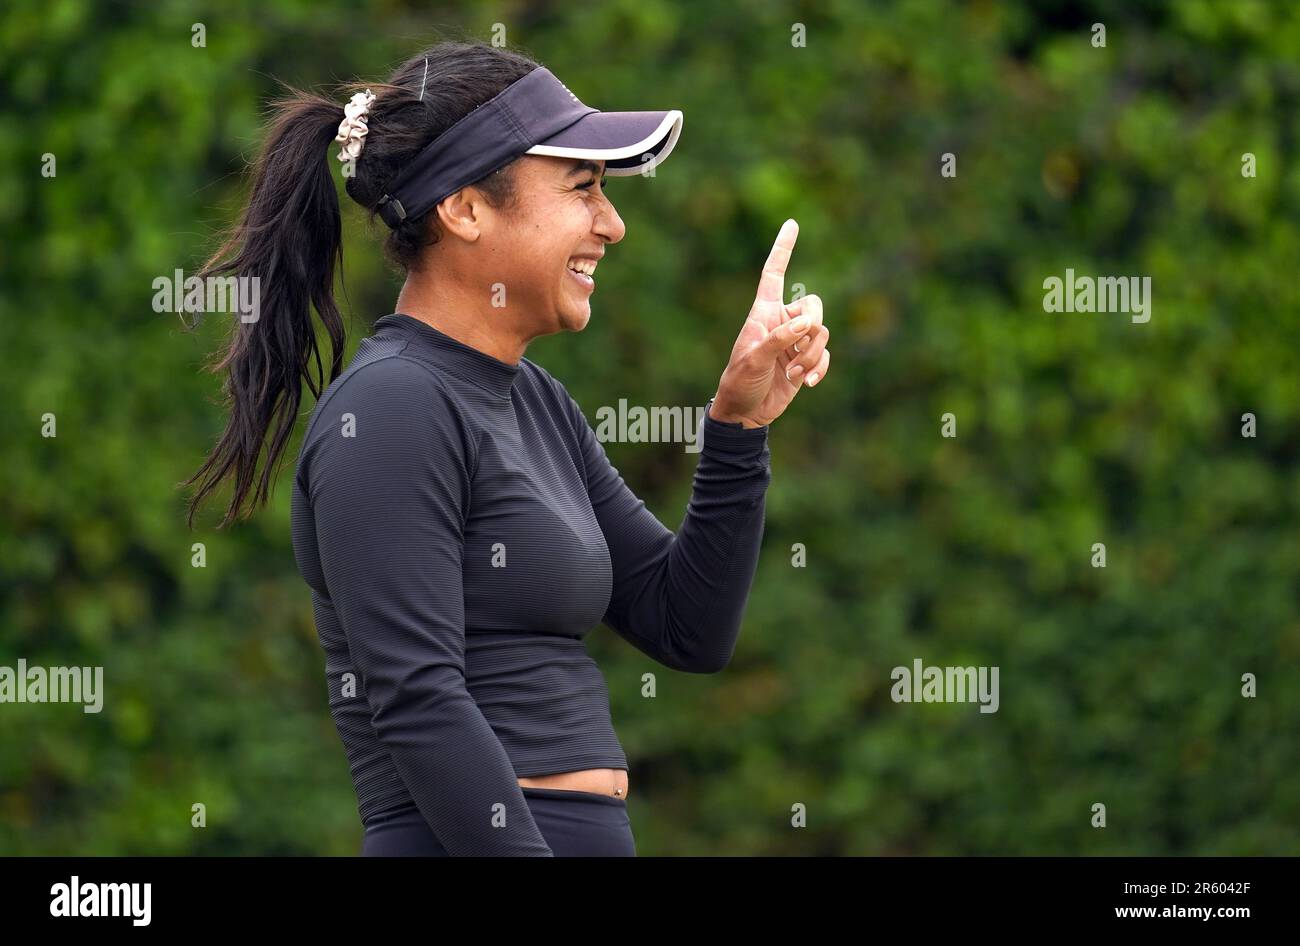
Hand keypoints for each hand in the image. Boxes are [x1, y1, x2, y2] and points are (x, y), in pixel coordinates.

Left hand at [709, 219, 830, 427]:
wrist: (745, 413)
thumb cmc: (740, 382)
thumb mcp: (754, 359)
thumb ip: (780, 339)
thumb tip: (808, 323)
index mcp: (763, 312)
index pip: (774, 273)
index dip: (783, 249)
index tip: (792, 224)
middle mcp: (782, 322)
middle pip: (814, 306)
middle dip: (813, 329)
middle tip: (798, 350)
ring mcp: (795, 341)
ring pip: (822, 334)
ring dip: (812, 357)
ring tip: (793, 376)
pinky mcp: (804, 361)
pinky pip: (825, 355)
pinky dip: (819, 369)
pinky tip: (806, 384)